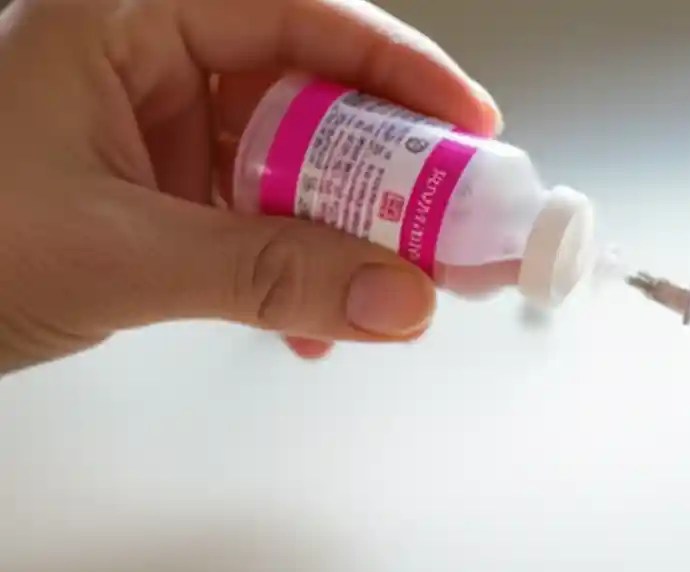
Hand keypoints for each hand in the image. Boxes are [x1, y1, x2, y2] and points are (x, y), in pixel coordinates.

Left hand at [0, 0, 499, 373]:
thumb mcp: (117, 252)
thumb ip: (266, 275)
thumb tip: (398, 298)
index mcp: (126, 16)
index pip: (300, 14)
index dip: (400, 69)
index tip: (470, 128)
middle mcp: (148, 60)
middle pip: (310, 90)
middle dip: (388, 165)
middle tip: (451, 217)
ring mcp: (154, 130)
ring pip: (291, 160)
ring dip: (351, 228)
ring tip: (402, 280)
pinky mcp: (157, 193)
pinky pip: (257, 215)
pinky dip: (298, 265)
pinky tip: (318, 320)